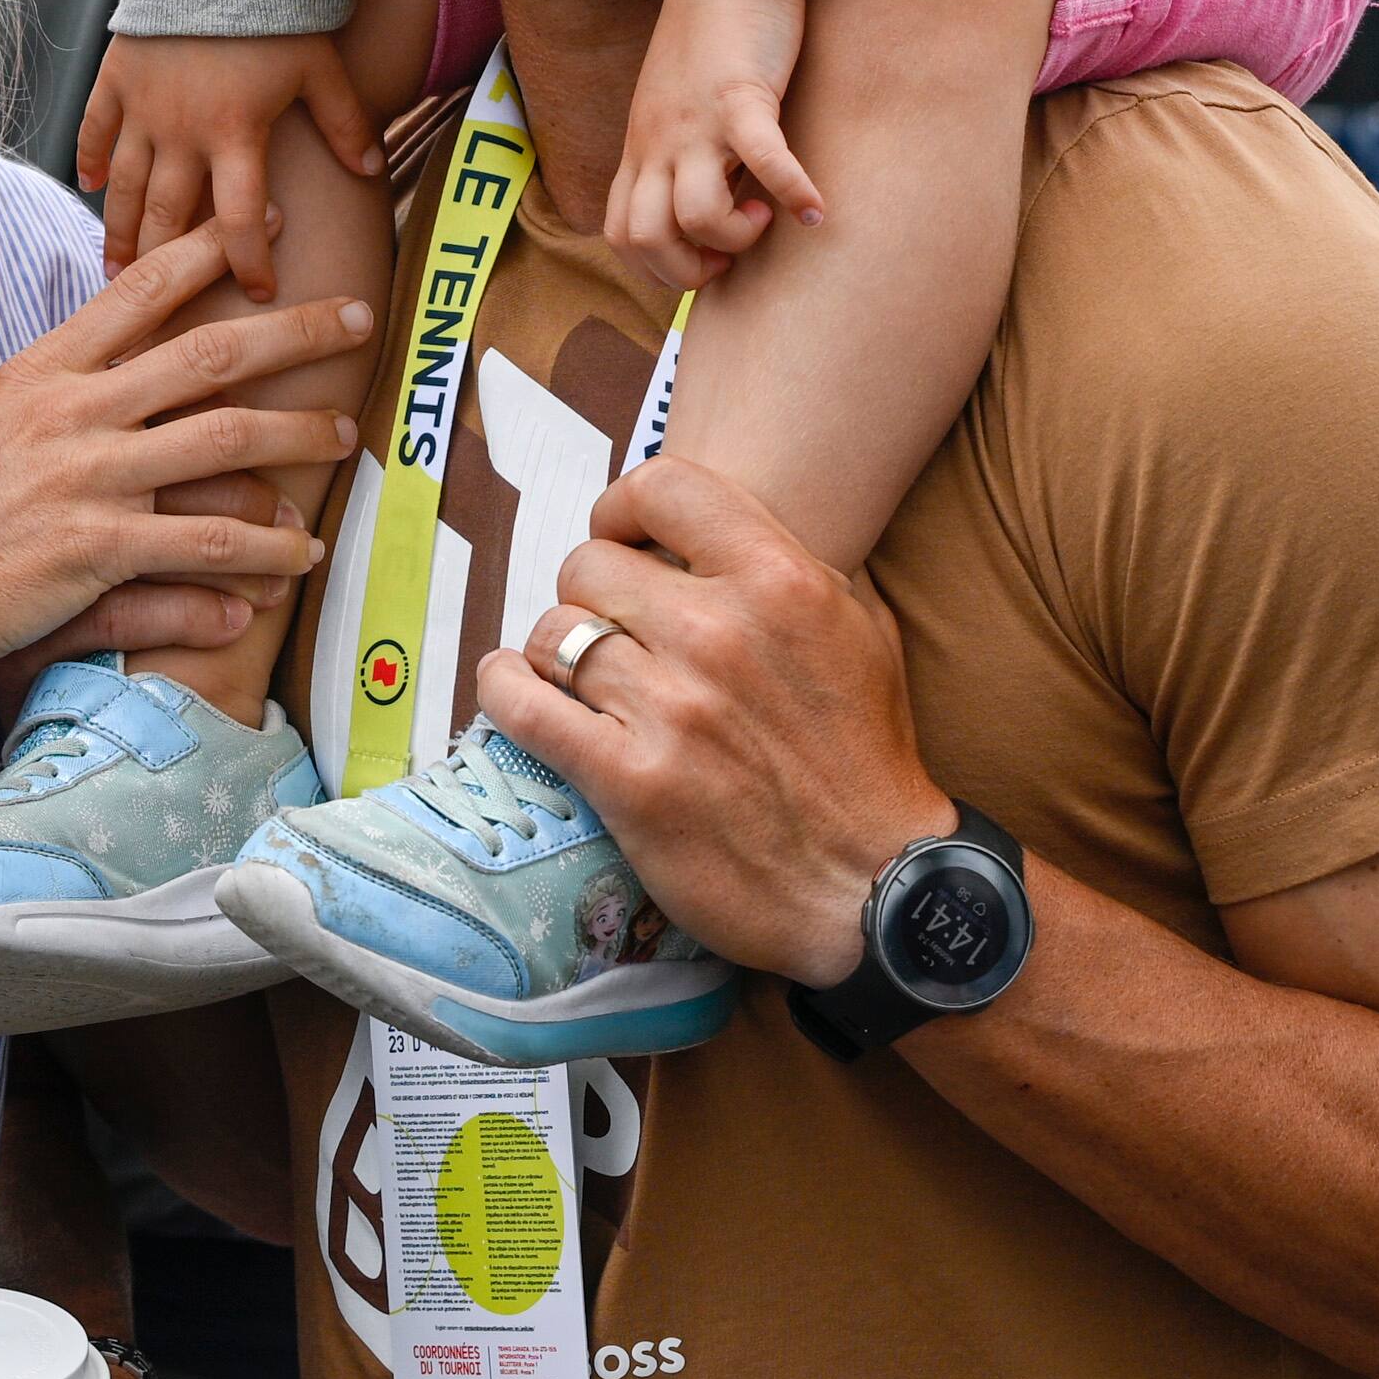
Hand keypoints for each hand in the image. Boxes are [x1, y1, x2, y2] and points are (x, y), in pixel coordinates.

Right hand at [0, 226, 358, 706]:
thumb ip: (42, 406)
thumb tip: (92, 389)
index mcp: (39, 374)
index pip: (136, 291)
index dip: (208, 250)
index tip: (261, 223)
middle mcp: (70, 413)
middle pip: (208, 353)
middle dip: (294, 329)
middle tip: (356, 315)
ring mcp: (88, 479)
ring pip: (225, 441)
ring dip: (298, 435)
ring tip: (344, 433)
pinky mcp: (99, 550)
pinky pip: (206, 543)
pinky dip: (262, 548)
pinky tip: (298, 554)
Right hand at [78, 35, 379, 295]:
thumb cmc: (276, 9)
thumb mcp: (322, 66)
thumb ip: (346, 123)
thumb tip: (373, 172)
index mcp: (237, 135)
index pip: (242, 222)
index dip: (250, 264)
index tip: (258, 295)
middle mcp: (182, 133)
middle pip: (169, 218)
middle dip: (164, 268)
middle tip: (156, 310)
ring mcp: (142, 109)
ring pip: (125, 187)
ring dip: (120, 232)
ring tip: (114, 271)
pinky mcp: (115, 79)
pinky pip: (94, 130)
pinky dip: (87, 160)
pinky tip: (87, 188)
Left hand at [471, 452, 952, 989]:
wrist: (875, 891)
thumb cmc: (868, 761)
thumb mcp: (861, 632)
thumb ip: (792, 566)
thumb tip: (715, 529)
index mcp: (782, 583)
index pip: (663, 487)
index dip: (626, 508)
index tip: (625, 538)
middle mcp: (720, 633)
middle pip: (591, 564)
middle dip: (593, 595)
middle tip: (613, 634)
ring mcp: (671, 709)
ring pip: (554, 632)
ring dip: (555, 653)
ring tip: (576, 676)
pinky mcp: (628, 781)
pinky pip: (523, 705)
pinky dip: (503, 690)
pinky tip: (511, 688)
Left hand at [603, 0, 852, 299]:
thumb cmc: (712, 37)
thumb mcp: (677, 105)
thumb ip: (681, 154)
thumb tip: (711, 204)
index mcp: (641, 147)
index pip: (620, 234)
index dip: (659, 266)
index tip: (705, 256)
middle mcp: (657, 142)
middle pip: (643, 238)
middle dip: (690, 269)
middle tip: (733, 251)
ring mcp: (694, 122)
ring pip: (692, 215)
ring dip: (735, 238)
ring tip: (765, 217)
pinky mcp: (739, 96)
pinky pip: (764, 161)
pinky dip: (795, 194)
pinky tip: (819, 210)